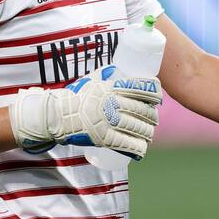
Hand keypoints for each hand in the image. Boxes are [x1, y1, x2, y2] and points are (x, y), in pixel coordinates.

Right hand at [9, 66, 162, 160]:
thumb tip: (119, 69)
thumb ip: (106, 75)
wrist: (59, 115)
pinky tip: (142, 149)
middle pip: (142, 110)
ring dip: (147, 133)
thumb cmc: (77, 96)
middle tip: (154, 119)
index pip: (140, 88)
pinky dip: (137, 148)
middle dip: (152, 116)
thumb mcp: (92, 79)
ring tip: (149, 134)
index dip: (154, 93)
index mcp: (111, 87)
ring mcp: (108, 121)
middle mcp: (112, 103)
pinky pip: (126, 144)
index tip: (158, 97)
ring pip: (137, 128)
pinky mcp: (104, 138)